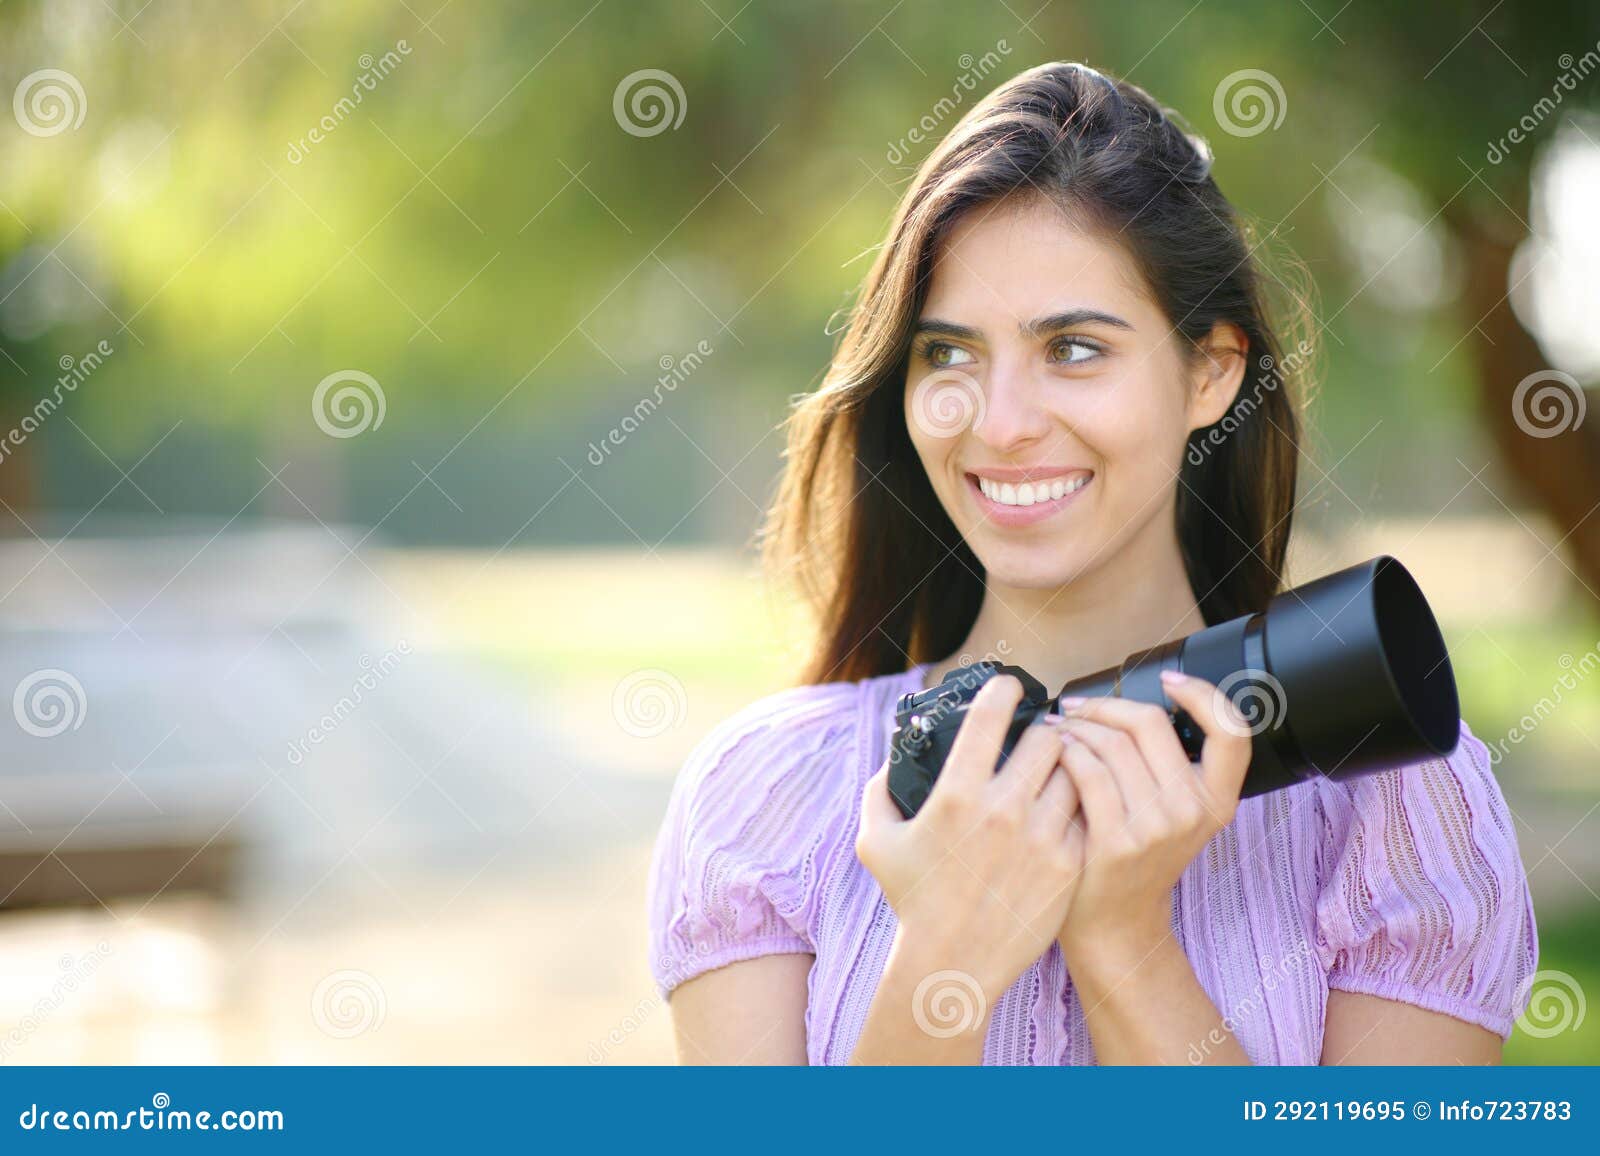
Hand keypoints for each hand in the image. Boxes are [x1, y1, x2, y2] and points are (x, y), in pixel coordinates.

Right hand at [856, 674, 1082, 1005]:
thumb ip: (880, 791)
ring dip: (1065, 768)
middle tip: (1039, 740)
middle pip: (1047, 739)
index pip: (991, 716)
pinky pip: (1085, 814)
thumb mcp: (877, 842)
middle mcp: (1004, 810)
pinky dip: (1077, 806)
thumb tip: (893, 757)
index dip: (1004, 690)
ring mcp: (1042, 838)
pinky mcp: (1068, 864)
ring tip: (1055, 775)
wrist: (953, 964)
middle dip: (1043, 734)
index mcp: (957, 795)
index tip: (1010, 687)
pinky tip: (1065, 813)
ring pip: (1073, 773)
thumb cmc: (914, 901)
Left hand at [1047, 668, 1251, 967]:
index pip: (1232, 731)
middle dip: (1106, 705)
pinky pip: (1085, 770)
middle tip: (1078, 707)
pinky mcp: (1116, 841)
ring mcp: (1156, 828)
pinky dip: (1063, 751)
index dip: (1202, 695)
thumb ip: (1170, 767)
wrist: (1114, 924)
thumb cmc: (1135, 857)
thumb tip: (1134, 700)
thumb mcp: (1175, 815)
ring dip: (1076, 726)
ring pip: (1110, 743)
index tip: (1168, 680)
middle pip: (1149, 723)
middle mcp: (1193, 812)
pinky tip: (1051, 752)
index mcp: (1217, 801)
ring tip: (1058, 728)